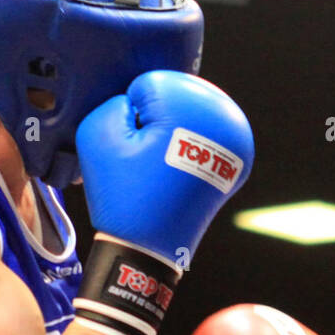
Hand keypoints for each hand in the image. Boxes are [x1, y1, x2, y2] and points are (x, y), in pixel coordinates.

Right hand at [77, 71, 253, 268]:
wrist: (150, 248)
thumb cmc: (123, 195)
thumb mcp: (97, 134)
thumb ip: (116, 100)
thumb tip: (143, 101)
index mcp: (191, 108)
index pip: (150, 85)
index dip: (132, 114)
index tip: (133, 146)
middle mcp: (224, 120)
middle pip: (178, 98)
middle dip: (157, 121)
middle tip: (147, 158)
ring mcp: (237, 142)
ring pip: (193, 116)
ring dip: (174, 132)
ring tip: (161, 165)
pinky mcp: (237, 162)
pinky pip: (206, 138)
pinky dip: (190, 147)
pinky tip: (177, 168)